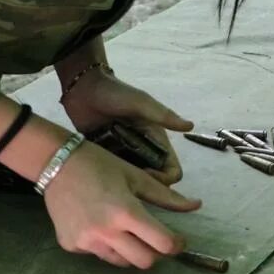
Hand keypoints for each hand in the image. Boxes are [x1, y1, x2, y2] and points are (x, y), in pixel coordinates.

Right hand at [41, 138, 201, 267]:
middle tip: (153, 238)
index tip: (178, 240)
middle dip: (154, 252)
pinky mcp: (70, 245)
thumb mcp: (135, 176)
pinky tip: (98, 225)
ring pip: (120, 262)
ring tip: (125, 230)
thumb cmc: (99, 164)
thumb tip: (197, 205)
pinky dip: (104, 245)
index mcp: (126, 212)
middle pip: (144, 261)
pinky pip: (97, 254)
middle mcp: (106, 232)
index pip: (162, 243)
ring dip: (130, 251)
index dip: (176, 244)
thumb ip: (166, 196)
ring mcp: (86, 242)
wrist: (55, 163)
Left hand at [61, 70, 193, 184]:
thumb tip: (190, 126)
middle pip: (154, 180)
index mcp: (156, 139)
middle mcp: (144, 150)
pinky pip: (114, 175)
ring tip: (114, 181)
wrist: (83, 88)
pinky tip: (103, 178)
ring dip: (129, 184)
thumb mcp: (140, 103)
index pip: (171, 169)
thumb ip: (163, 115)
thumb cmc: (115, 93)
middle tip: (127, 181)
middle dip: (147, 185)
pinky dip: (113, 179)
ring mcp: (125, 154)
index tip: (145, 174)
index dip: (164, 178)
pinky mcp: (107, 156)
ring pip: (134, 180)